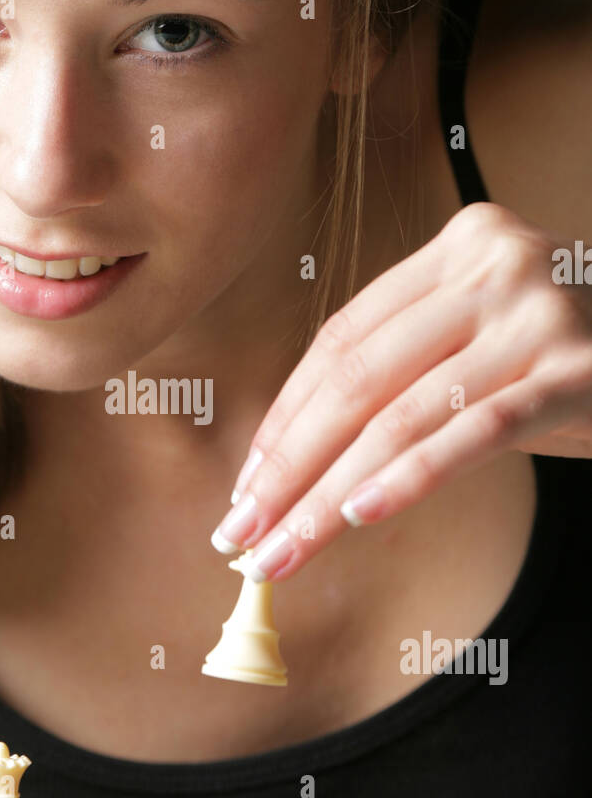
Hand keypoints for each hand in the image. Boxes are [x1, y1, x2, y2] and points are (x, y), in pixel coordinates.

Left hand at [210, 202, 591, 581]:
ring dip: (324, 494)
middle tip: (240, 532)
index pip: (341, 340)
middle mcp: (492, 265)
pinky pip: (469, 434)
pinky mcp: (571, 371)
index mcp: (458, 247)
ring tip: (278, 550)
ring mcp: (535, 314)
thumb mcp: (489, 343)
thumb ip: (411, 372)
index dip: (284, 418)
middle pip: (356, 379)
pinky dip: (406, 479)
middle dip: (287, 465)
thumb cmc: (579, 357)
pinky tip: (353, 519)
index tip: (247, 481)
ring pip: (399, 415)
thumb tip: (303, 460)